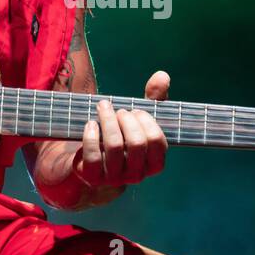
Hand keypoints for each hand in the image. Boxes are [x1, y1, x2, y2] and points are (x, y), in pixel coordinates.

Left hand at [74, 71, 170, 187]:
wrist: (94, 162)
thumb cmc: (123, 136)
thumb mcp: (140, 119)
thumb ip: (154, 99)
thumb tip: (162, 75)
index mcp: (154, 163)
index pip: (157, 141)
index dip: (146, 121)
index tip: (135, 110)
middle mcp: (137, 175)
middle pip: (137, 143)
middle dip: (126, 119)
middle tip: (119, 110)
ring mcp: (115, 179)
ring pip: (114, 147)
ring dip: (108, 121)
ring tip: (104, 108)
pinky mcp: (94, 179)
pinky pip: (93, 156)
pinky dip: (91, 136)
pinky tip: (91, 124)